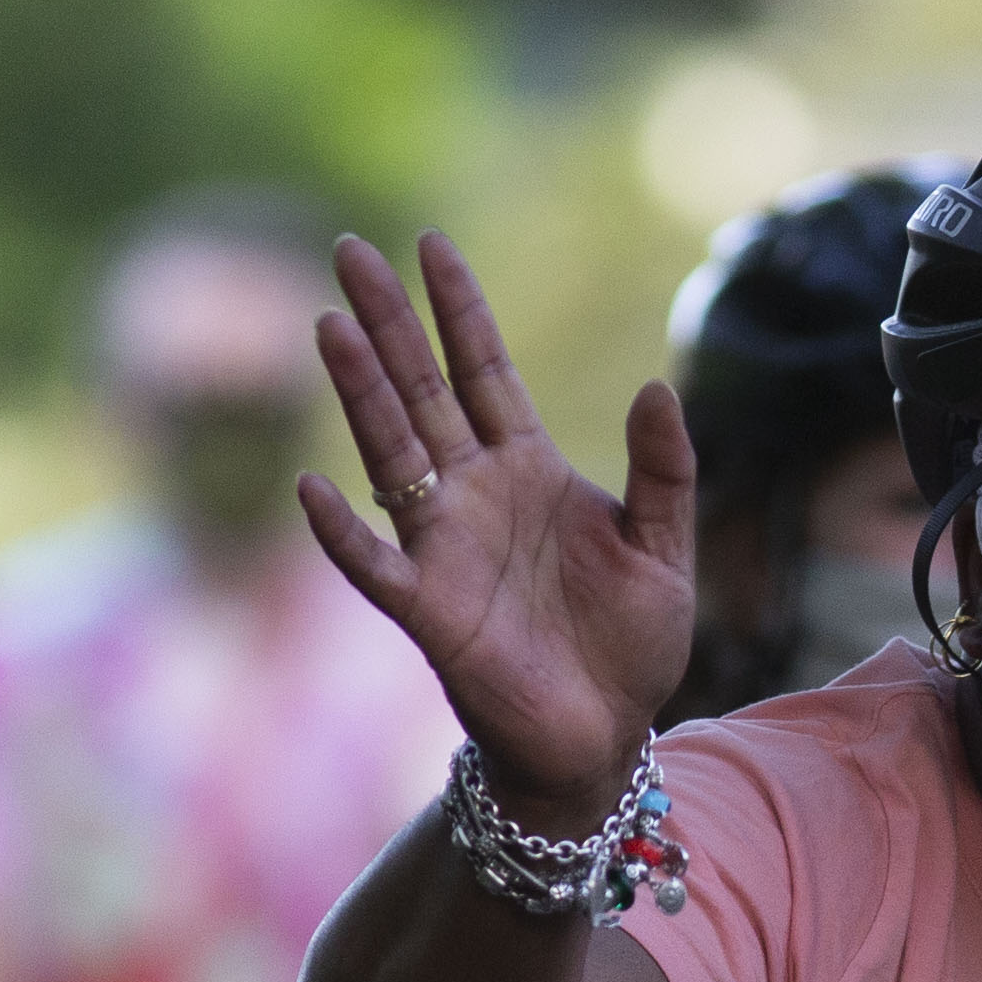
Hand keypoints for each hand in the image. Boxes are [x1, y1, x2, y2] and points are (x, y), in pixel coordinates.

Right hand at [297, 232, 696, 819]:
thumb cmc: (629, 646)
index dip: (458, 310)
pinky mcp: (430, 613)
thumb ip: (664, 472)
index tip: (431, 244)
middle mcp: (474, 495)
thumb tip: (657, 386)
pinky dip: (343, 532)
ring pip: (390, 454)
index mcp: (528, 469)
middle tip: (349, 251)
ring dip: (360, 394)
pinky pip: (375, 565)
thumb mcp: (666, 550)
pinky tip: (315, 487)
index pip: (484, 371)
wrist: (606, 737)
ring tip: (329, 328)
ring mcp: (444, 549)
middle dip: (386, 323)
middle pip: (421, 392)